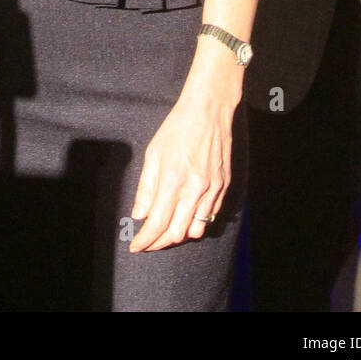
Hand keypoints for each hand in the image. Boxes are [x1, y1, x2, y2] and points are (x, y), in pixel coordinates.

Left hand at [130, 45, 238, 251]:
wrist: (208, 112)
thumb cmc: (176, 129)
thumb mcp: (153, 153)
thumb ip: (146, 187)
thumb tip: (139, 214)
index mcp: (173, 181)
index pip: (157, 223)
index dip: (146, 240)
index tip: (136, 247)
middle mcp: (194, 191)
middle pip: (176, 232)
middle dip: (160, 242)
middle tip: (148, 241)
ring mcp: (212, 191)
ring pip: (196, 229)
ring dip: (179, 234)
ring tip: (165, 230)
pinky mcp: (224, 188)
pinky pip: (210, 216)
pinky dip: (196, 222)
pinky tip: (185, 217)